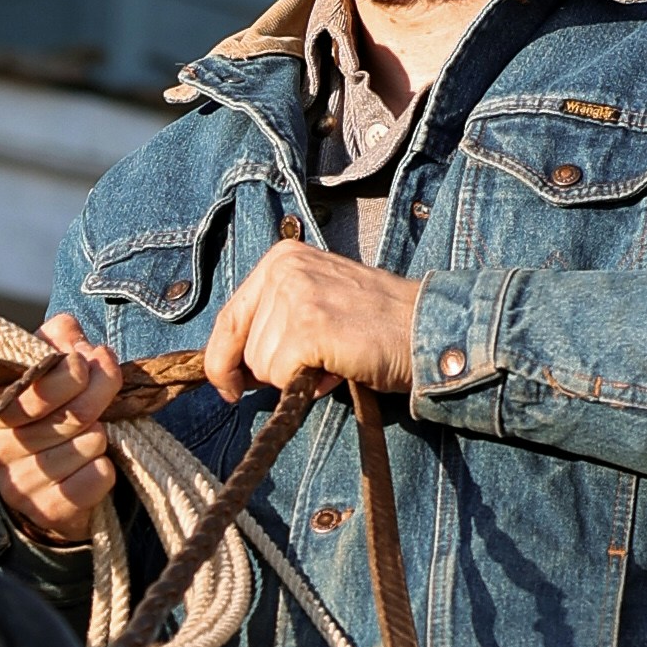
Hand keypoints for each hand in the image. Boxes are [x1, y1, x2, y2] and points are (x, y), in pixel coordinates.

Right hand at [0, 324, 126, 540]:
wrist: (46, 483)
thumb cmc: (46, 415)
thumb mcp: (45, 369)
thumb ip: (57, 340)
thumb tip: (74, 337)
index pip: (31, 389)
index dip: (68, 373)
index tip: (87, 360)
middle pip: (69, 416)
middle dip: (98, 395)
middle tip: (108, 382)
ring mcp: (18, 485)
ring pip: (86, 445)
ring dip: (100, 435)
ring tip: (91, 433)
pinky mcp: (46, 511)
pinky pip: (96, 478)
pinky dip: (105, 468)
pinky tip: (93, 464)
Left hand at [202, 243, 420, 405]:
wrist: (424, 329)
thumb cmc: (373, 325)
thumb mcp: (315, 303)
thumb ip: (273, 322)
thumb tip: (228, 371)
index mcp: (281, 258)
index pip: (227, 319)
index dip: (222, 361)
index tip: (228, 387)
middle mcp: (283, 268)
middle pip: (244, 348)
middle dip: (275, 369)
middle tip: (321, 357)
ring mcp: (296, 294)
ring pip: (261, 366)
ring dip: (295, 376)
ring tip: (333, 358)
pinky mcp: (308, 325)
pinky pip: (281, 376)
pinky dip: (307, 385)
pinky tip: (336, 368)